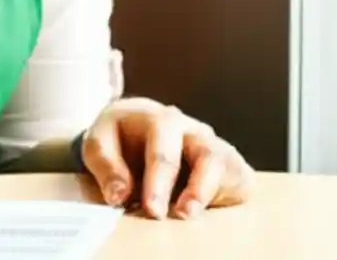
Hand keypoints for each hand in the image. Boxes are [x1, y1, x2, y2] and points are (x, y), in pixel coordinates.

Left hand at [80, 97, 254, 219]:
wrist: (135, 125)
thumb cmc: (118, 137)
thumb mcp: (98, 144)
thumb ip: (106, 167)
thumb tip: (119, 195)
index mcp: (160, 120)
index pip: (164, 151)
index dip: (159, 183)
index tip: (152, 209)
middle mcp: (193, 130)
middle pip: (205, 156)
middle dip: (192, 190)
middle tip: (175, 217)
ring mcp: (214, 146)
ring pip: (225, 166)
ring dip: (209, 193)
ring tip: (188, 215)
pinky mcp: (229, 166)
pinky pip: (238, 180)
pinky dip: (226, 197)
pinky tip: (205, 211)